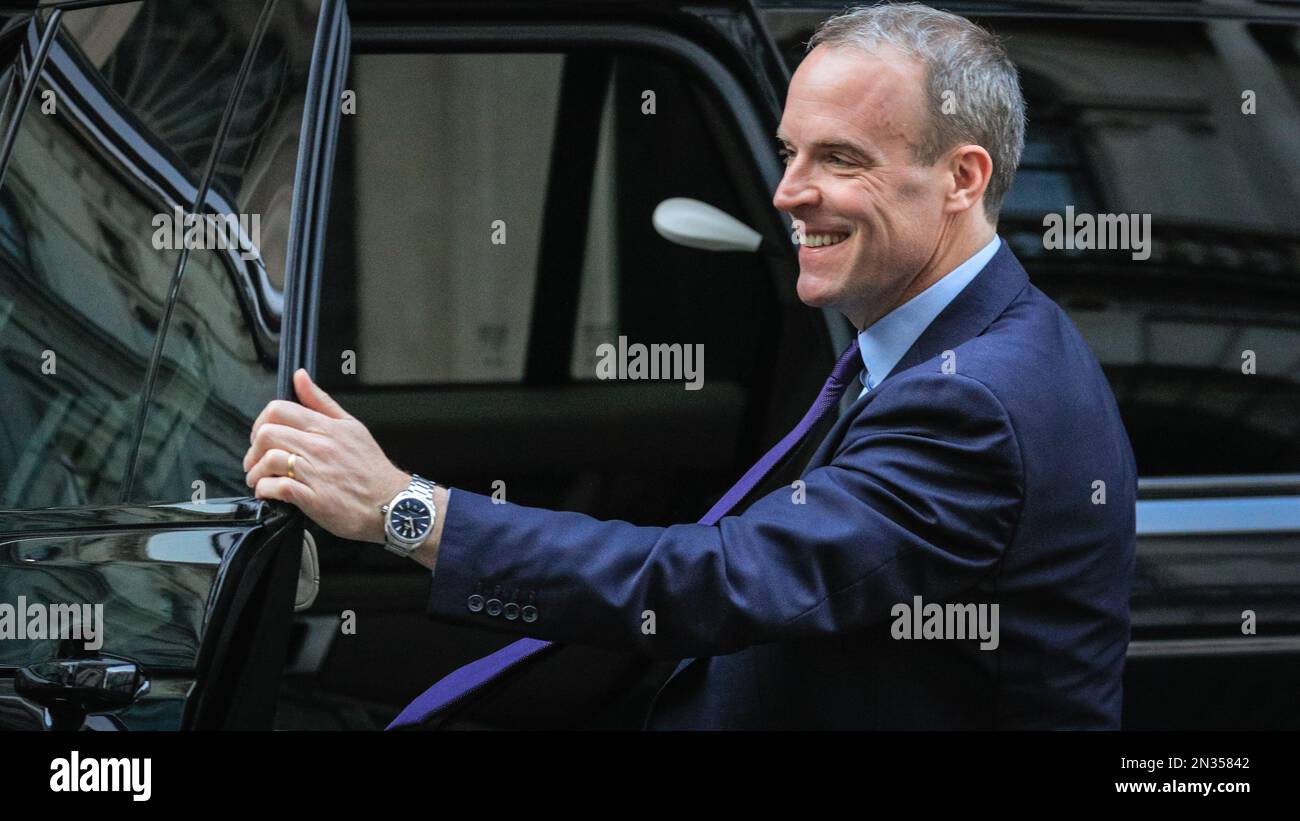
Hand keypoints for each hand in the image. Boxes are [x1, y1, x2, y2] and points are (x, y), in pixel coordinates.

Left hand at [243, 368, 410, 543]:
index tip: (261, 435)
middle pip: (267, 434)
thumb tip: (300, 377)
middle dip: (253, 448)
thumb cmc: (371, 468)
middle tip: (256, 460)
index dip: (260, 422)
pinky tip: (269, 493)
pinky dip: (265, 491)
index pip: (279, 410)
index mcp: (327, 428)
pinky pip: (277, 488)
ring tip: (259, 479)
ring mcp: (316, 473)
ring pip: (269, 460)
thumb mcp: (351, 426)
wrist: (390, 503)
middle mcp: (320, 447)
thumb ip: (321, 402)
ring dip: (256, 472)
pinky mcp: (314, 498)